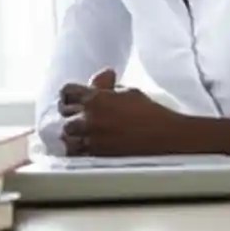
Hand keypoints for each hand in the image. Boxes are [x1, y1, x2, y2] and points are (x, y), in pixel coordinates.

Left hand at [60, 69, 188, 154]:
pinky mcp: (97, 154)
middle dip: (70, 113)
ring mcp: (91, 136)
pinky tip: (83, 146)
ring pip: (66, 134)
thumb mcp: (128, 92)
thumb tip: (101, 75)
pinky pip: (75, 152)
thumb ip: (107, 86)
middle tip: (77, 116)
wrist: (165, 136)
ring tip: (80, 133)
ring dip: (72, 132)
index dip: (69, 94)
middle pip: (64, 113)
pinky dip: (77, 149)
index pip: (67, 91)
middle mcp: (89, 117)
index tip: (72, 99)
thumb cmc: (150, 112)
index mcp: (95, 98)